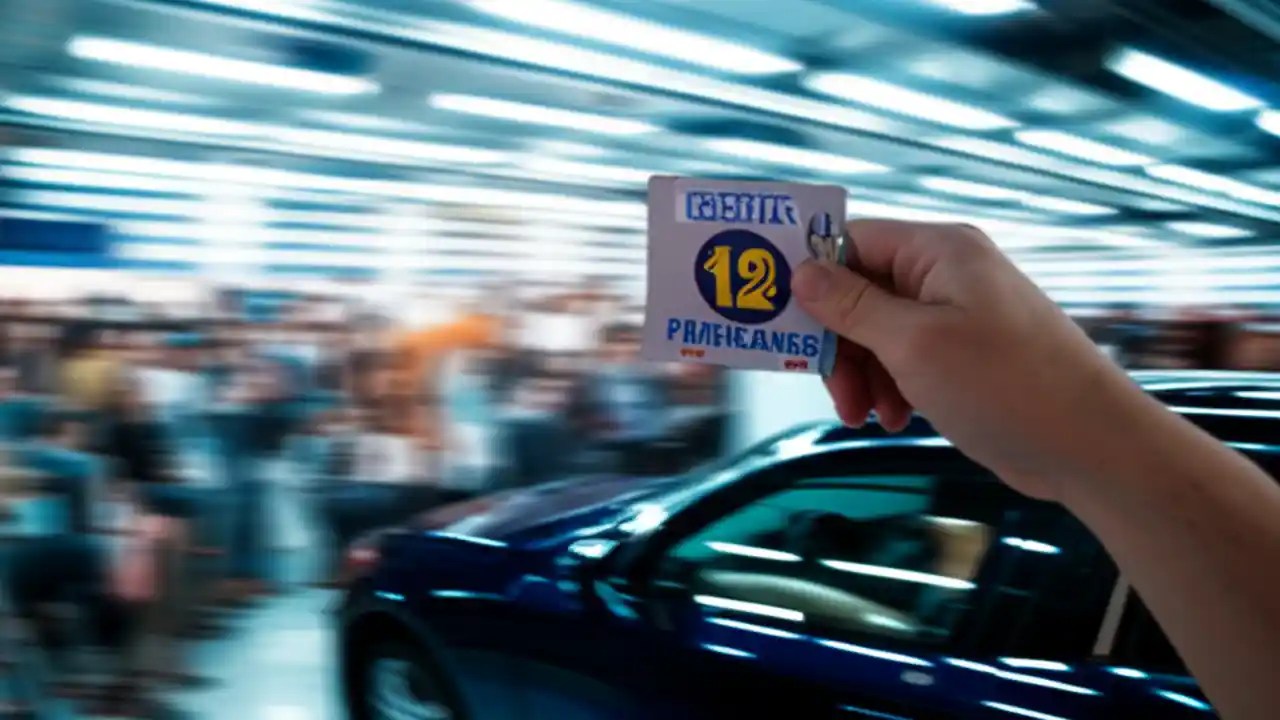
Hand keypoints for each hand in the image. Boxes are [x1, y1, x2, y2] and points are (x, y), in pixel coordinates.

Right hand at [792, 220, 1143, 499]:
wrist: (1089, 444)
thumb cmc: (1005, 385)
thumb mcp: (914, 343)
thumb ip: (852, 306)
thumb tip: (801, 272)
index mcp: (938, 251)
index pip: (851, 241)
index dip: (812, 278)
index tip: (782, 322)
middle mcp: (947, 273)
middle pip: (860, 291)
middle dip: (839, 343)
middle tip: (836, 392)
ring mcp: (958, 314)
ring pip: (879, 331)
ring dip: (862, 372)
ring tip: (867, 415)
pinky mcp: (966, 354)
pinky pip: (907, 357)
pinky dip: (891, 385)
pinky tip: (896, 417)